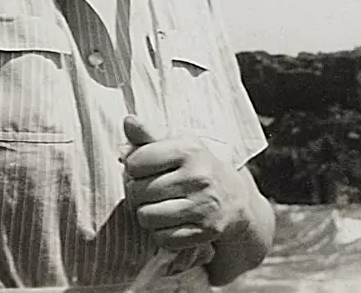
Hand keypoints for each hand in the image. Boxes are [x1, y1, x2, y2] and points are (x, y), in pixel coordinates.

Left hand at [122, 116, 248, 250]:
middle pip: (138, 191)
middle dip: (136, 192)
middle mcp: (197, 176)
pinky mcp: (204, 232)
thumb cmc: (197, 166)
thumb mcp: (178, 144)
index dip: (132, 167)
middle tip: (146, 189)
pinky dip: (160, 232)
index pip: (137, 162)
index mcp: (189, 150)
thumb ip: (149, 135)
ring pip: (147, 217)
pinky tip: (168, 221)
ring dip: (145, 213)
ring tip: (155, 205)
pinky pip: (162, 238)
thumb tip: (128, 122)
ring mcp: (202, 206)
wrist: (233, 196)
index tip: (141, 168)